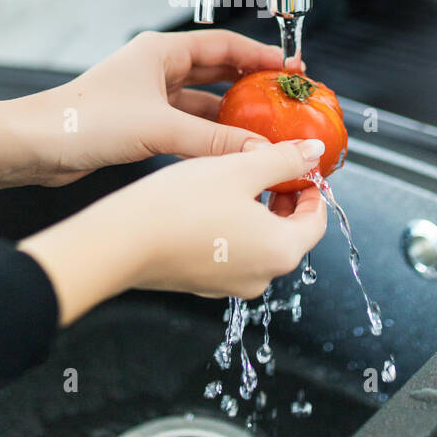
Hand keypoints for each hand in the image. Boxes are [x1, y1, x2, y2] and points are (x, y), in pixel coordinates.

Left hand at [0, 29, 304, 191]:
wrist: (37, 146)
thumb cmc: (83, 120)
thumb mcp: (158, 128)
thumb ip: (212, 140)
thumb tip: (257, 150)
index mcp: (159, 52)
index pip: (223, 44)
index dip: (259, 54)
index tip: (289, 67)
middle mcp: (155, 70)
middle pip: (216, 70)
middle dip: (250, 83)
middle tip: (282, 97)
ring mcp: (148, 98)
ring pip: (202, 102)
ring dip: (230, 114)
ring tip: (263, 126)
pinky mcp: (140, 125)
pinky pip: (186, 126)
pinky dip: (208, 136)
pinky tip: (227, 149)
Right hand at [19, 138, 326, 324]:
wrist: (120, 242)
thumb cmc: (179, 205)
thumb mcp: (238, 169)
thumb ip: (283, 159)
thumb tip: (314, 152)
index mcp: (282, 251)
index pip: (316, 220)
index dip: (311, 188)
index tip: (299, 166)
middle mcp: (262, 277)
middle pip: (289, 233)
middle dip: (282, 198)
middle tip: (268, 166)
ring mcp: (230, 285)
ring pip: (258, 243)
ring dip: (255, 211)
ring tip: (234, 178)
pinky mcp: (203, 283)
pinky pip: (230, 253)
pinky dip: (230, 228)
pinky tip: (208, 202)